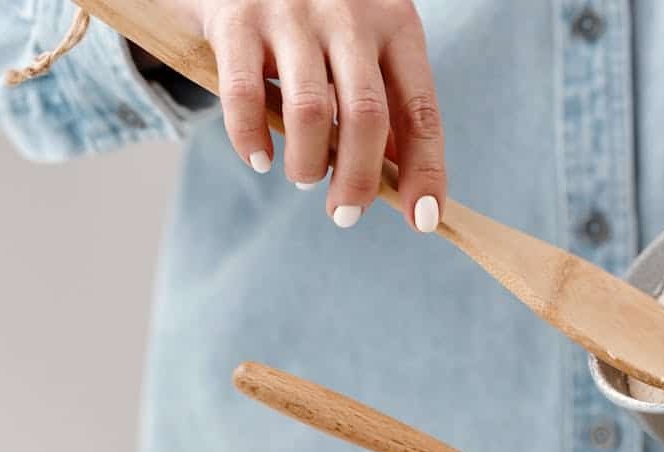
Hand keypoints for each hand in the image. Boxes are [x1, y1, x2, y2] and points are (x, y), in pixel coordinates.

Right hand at [162, 0, 443, 230]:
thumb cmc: (317, 15)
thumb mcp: (365, 42)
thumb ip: (384, 100)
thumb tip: (402, 179)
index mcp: (396, 23)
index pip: (421, 110)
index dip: (426, 170)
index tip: (424, 218)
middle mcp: (350, 15)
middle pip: (368, 116)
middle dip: (358, 179)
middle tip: (344, 213)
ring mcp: (293, 13)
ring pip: (311, 111)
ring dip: (308, 164)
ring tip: (302, 179)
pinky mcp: (237, 18)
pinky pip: (245, 95)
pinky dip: (251, 138)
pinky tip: (259, 159)